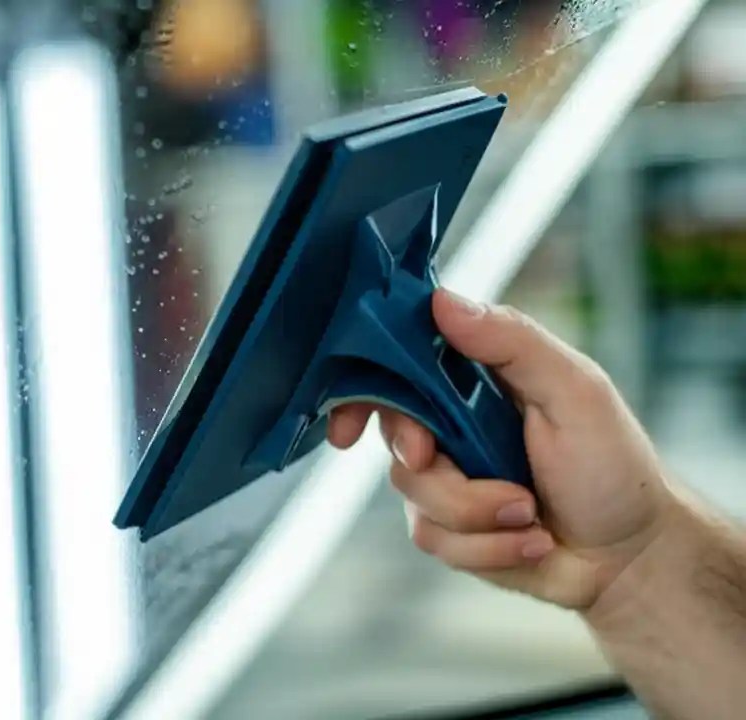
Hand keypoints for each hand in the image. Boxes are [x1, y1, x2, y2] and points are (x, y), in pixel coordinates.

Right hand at [327, 289, 677, 610]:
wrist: (631, 557)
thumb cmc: (613, 467)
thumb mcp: (575, 390)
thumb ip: (512, 342)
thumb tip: (443, 302)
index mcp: (473, 381)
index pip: (398, 368)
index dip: (361, 391)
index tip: (349, 425)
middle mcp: (451, 427)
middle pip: (395, 439)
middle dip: (433, 467)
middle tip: (461, 469)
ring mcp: (447, 481)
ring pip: (414, 497)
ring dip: (479, 513)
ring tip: (529, 512)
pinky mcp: (451, 530)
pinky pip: (434, 540)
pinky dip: (488, 547)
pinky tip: (528, 540)